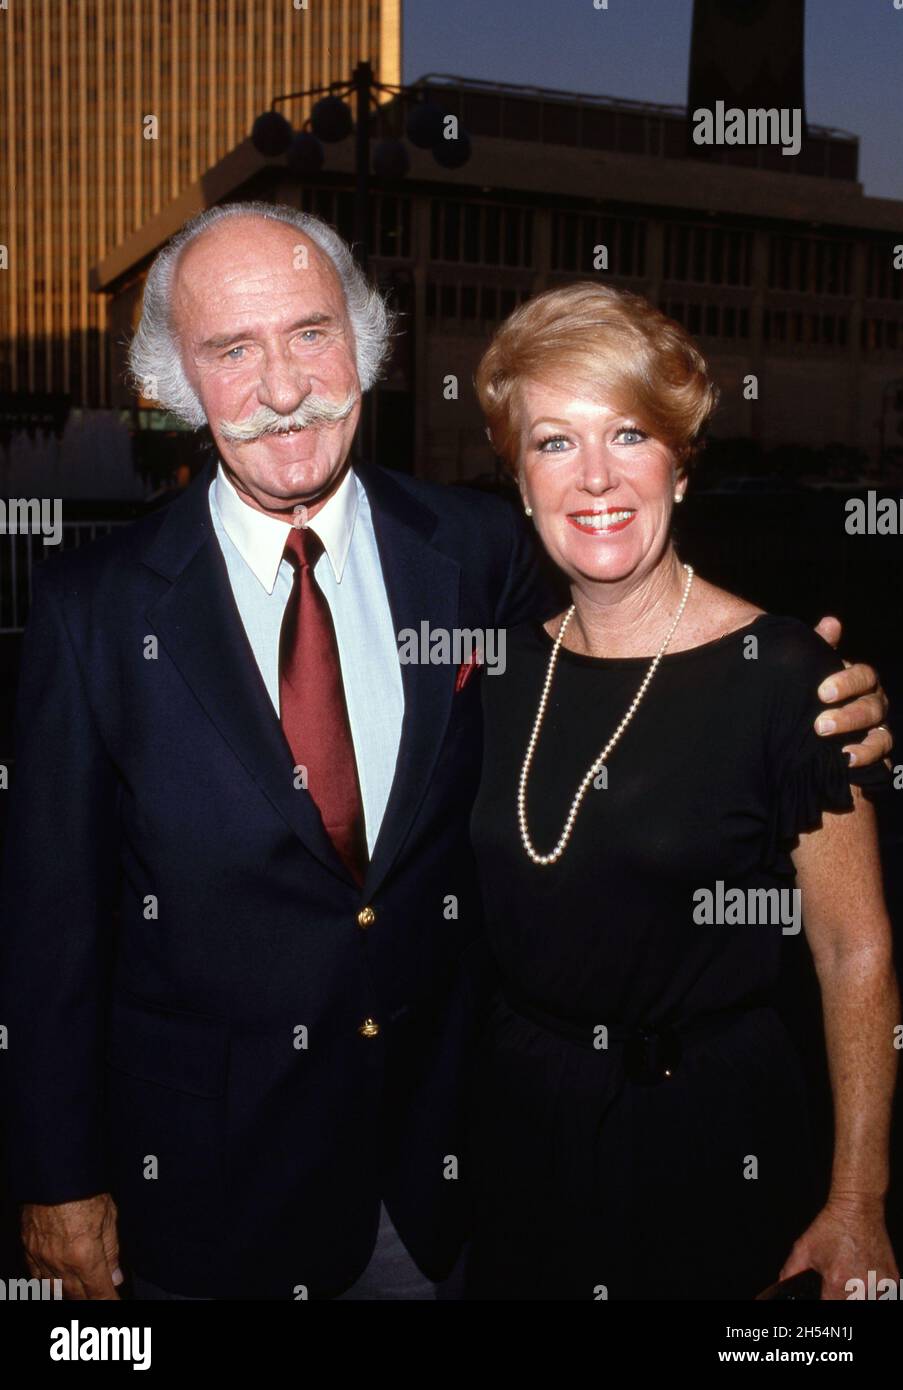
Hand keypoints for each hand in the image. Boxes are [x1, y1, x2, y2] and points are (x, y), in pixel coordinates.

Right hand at [21, 1193, 122, 1298]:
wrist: (52, 1170)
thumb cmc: (82, 1187)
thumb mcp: (109, 1216)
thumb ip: (112, 1250)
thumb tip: (115, 1274)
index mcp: (84, 1255)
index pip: (100, 1291)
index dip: (109, 1300)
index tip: (115, 1301)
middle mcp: (60, 1261)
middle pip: (77, 1295)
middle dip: (91, 1300)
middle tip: (102, 1298)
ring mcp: (41, 1257)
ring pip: (56, 1290)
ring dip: (71, 1295)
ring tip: (82, 1294)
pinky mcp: (28, 1248)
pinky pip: (37, 1277)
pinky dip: (49, 1284)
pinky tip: (56, 1284)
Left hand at [778, 1193, 898, 1299]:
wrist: (858, 1209)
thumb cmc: (833, 1226)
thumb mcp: (804, 1247)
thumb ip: (790, 1271)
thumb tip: (782, 1286)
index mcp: (838, 1281)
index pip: (829, 1307)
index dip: (825, 1300)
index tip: (826, 1293)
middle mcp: (860, 1286)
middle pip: (849, 1306)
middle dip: (841, 1297)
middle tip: (839, 1280)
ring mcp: (879, 1285)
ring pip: (866, 1302)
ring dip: (858, 1294)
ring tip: (852, 1275)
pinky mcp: (892, 1281)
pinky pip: (882, 1295)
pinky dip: (874, 1290)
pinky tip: (864, 1272)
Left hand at [813, 616, 890, 767]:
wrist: (806, 729)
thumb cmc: (812, 693)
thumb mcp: (812, 671)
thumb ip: (819, 648)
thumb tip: (830, 623)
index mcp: (861, 682)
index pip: (864, 676)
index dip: (847, 682)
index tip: (821, 692)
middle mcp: (874, 705)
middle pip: (874, 708)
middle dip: (849, 717)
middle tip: (819, 725)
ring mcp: (878, 732)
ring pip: (883, 738)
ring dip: (864, 746)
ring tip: (842, 754)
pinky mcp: (875, 758)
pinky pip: (881, 763)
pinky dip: (868, 765)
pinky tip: (849, 768)